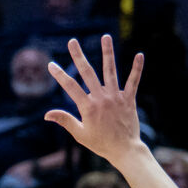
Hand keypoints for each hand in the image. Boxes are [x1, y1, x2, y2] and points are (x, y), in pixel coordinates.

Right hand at [44, 35, 145, 165]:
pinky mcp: (129, 99)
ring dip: (108, 52)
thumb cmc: (100, 144)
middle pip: (87, 73)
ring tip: (105, 37)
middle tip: (72, 41)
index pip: (70, 87)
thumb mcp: (80, 134)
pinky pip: (133, 81)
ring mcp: (116, 97)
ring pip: (110, 70)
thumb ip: (65, 120)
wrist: (124, 150)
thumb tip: (47, 114)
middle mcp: (101, 98)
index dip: (59, 75)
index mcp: (87, 107)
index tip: (50, 64)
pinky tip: (140, 54)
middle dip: (78, 56)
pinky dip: (136, 68)